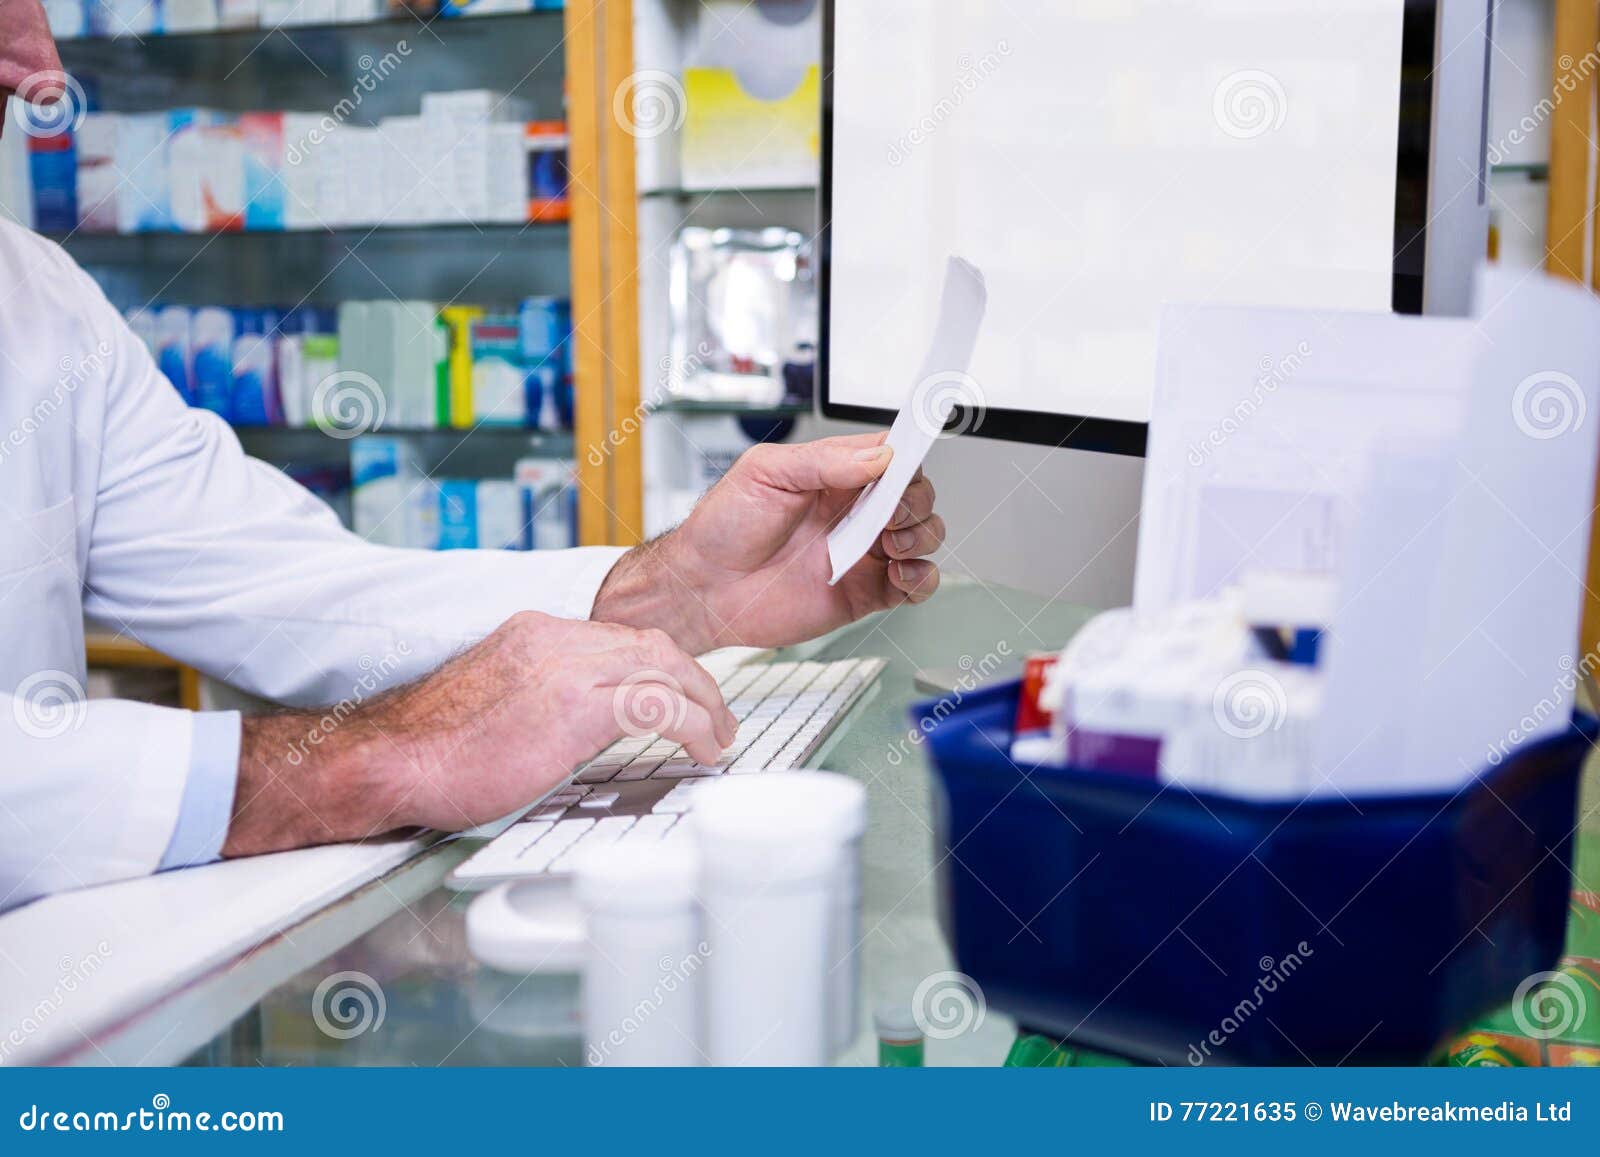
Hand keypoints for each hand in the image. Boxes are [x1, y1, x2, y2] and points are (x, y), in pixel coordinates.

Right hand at [221, 613, 735, 854]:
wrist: (388, 759)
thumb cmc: (433, 749)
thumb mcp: (502, 705)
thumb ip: (548, 699)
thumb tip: (587, 726)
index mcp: (536, 633)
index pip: (622, 638)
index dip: (664, 668)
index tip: (683, 695)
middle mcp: (554, 638)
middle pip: (653, 645)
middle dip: (695, 681)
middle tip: (716, 716)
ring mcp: (565, 667)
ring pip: (663, 667)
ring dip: (703, 704)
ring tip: (717, 737)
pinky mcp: (573, 705)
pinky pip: (657, 705)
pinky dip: (692, 726)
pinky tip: (702, 749)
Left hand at [593, 433, 944, 651]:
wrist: (702, 590)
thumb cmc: (721, 528)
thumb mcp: (763, 473)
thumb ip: (822, 461)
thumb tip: (877, 457)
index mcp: (834, 475)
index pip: (890, 457)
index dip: (907, 457)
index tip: (911, 459)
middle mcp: (853, 512)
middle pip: (915, 496)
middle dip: (916, 501)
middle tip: (893, 511)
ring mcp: (862, 552)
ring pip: (922, 537)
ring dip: (922, 537)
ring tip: (892, 543)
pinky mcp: (864, 592)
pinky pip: (912, 585)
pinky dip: (921, 579)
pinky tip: (901, 574)